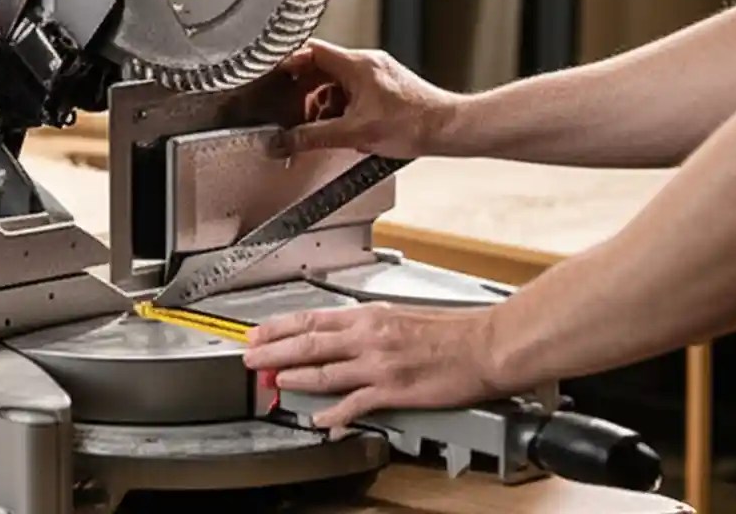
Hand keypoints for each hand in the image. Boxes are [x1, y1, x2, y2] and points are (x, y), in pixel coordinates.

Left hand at [242, 303, 509, 429]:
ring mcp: (379, 364)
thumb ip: (368, 326)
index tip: (257, 332)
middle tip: (250, 357)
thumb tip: (341, 334)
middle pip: (308, 343)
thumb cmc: (451, 331)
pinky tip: (320, 420)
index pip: (312, 319)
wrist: (485, 345)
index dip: (278, 327)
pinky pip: (355, 403)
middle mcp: (368, 336)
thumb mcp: (400, 315)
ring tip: (274, 380)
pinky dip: (334, 413)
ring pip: (325, 371)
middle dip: (273, 350)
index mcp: (369, 315)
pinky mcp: (394, 390)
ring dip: (295, 377)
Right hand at [278, 40, 464, 156]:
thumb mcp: (354, 134)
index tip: (274, 79)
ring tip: (321, 126)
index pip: (311, 51)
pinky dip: (340, 108)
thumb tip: (283, 142)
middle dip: (305, 92)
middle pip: (321, 68)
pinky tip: (343, 129)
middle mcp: (367, 63)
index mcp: (357, 65)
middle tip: (294, 113)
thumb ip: (312, 137)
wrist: (448, 130)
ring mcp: (377, 74)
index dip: (288, 64)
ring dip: (323, 103)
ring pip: (336, 82)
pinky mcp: (385, 88)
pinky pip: (351, 92)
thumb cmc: (413, 125)